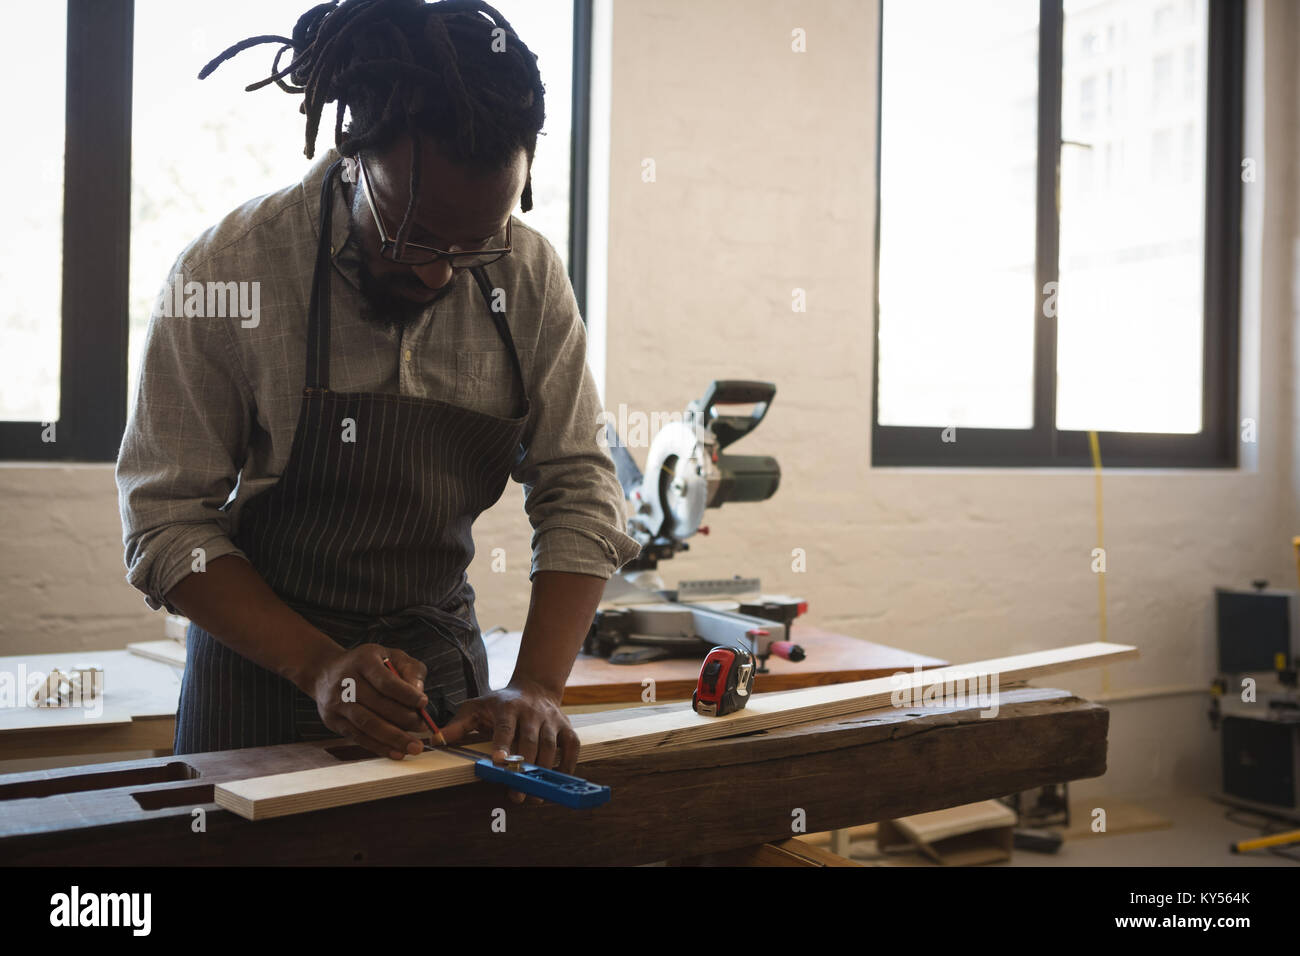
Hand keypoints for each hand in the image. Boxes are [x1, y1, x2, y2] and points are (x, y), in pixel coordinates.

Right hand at [304, 644, 429, 759]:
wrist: (326, 672)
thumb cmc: (368, 664)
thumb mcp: (391, 656)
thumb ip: (410, 670)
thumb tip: (419, 692)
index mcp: (363, 661)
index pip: (386, 681)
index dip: (406, 694)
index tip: (424, 703)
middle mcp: (347, 682)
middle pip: (378, 704)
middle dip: (404, 719)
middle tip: (423, 728)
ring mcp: (338, 703)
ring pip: (368, 724)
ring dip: (394, 738)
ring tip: (414, 746)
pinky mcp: (334, 721)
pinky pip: (359, 737)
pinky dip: (380, 747)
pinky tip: (397, 752)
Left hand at [441, 677, 579, 804]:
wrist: (534, 686)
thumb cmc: (499, 703)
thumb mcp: (475, 708)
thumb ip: (457, 726)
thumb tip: (435, 740)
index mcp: (507, 708)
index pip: (505, 727)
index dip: (504, 744)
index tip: (500, 762)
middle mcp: (532, 712)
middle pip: (531, 740)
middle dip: (524, 767)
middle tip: (518, 792)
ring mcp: (551, 719)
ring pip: (551, 746)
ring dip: (544, 772)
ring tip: (536, 794)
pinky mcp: (566, 727)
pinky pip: (572, 746)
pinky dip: (568, 764)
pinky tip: (558, 782)